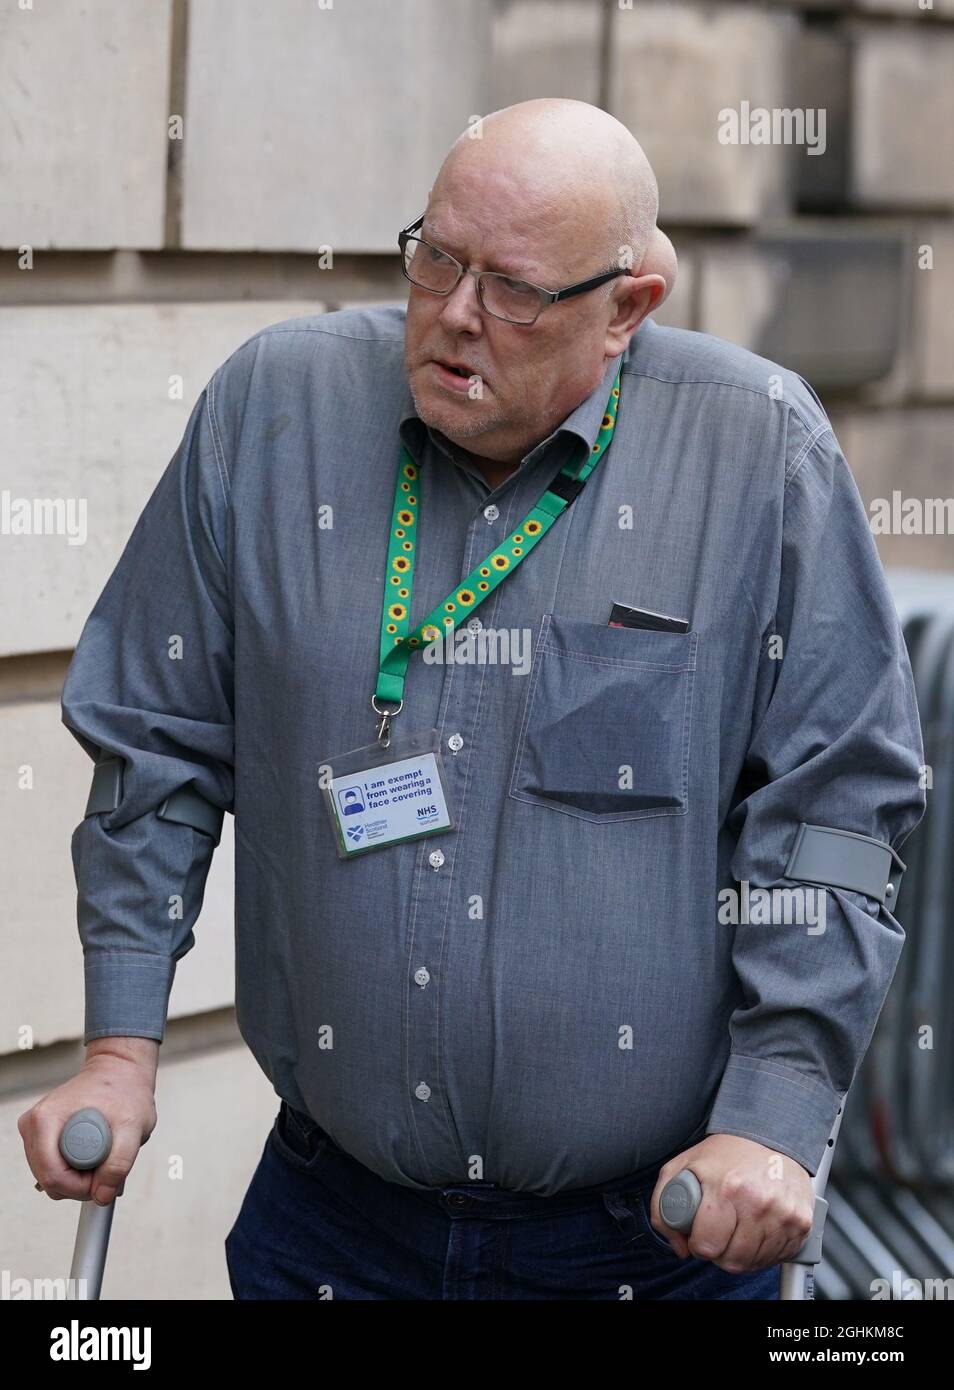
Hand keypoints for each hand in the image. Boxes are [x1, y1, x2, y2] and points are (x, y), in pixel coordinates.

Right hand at [18, 1038, 158, 1205]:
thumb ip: (120, 1163)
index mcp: (46, 1120)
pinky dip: (73, 1167)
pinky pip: (54, 1166)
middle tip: (106, 1163)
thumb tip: (102, 1195)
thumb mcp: (133, 1125)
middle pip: (48, 1179)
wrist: (120, 1070)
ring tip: (101, 1152)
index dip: (81, 1186)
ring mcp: (35, 1130)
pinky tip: (91, 1152)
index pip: (52, 1176)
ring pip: (50, 1176)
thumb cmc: (125, 1090)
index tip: (104, 1176)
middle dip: (79, 1182)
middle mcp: (33, 1125)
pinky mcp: (42, 1135)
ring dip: (77, 1175)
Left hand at [648, 1134, 813, 1272]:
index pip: (707, 1246)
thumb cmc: (726, 1154)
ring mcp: (783, 1214)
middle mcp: (758, 1203)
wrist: (770, 1135)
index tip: (701, 1234)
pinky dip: (765, 1252)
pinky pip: (778, 1257)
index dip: (698, 1245)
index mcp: (726, 1188)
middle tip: (719, 1233)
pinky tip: (757, 1230)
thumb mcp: (683, 1166)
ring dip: (742, 1254)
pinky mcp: (801, 1222)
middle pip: (732, 1261)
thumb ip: (664, 1206)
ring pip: (755, 1263)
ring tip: (738, 1229)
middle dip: (720, 1252)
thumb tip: (679, 1246)